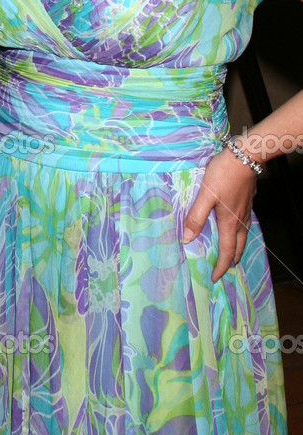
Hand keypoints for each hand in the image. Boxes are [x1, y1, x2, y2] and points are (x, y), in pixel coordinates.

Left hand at [183, 148, 256, 281]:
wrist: (245, 156)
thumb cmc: (223, 174)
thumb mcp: (206, 195)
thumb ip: (196, 216)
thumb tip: (187, 239)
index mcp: (230, 222)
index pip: (227, 252)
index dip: (221, 267)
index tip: (215, 278)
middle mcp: (240, 219)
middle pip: (238, 246)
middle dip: (231, 260)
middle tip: (224, 268)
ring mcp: (246, 209)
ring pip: (243, 235)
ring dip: (237, 246)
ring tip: (230, 250)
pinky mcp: (247, 200)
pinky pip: (245, 223)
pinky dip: (239, 231)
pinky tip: (233, 224)